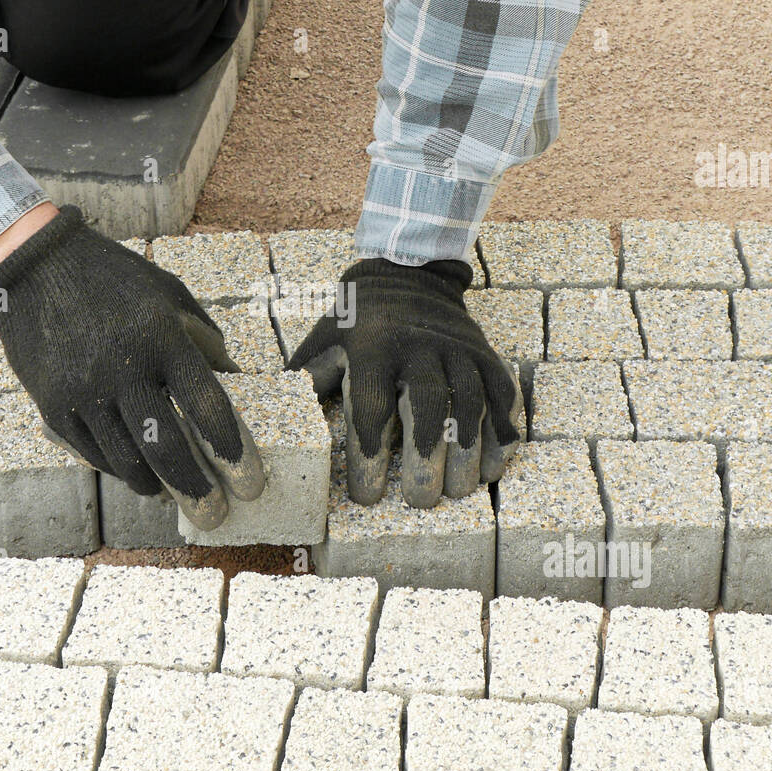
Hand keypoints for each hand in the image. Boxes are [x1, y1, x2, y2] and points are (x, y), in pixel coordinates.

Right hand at [0, 205, 264, 529]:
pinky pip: (92, 454)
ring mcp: (83, 390)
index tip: (249, 479)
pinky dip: (119, 470)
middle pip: (166, 447)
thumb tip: (237, 382)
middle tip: (216, 514)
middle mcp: (122, 366)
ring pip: (127, 461)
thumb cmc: (113, 278)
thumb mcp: (167, 294)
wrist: (32, 266)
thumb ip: (204, 338)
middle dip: (197, 490)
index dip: (234, 449)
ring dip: (157, 486)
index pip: (206, 405)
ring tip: (175, 494)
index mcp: (161, 336)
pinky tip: (136, 474)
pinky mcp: (53, 405)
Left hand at [289, 258, 521, 507]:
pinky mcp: (484, 353)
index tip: (367, 495)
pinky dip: (503, 430)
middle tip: (419, 500)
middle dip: (425, 458)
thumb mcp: (323, 343)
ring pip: (470, 403)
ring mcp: (456, 348)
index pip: (370, 406)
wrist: (406, 271)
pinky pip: (501, 393)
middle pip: (427, 405)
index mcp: (370, 348)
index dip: (369, 455)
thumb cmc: (355, 322)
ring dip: (468, 452)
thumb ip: (306, 384)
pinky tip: (494, 466)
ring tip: (460, 492)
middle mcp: (417, 346)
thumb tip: (268, 430)